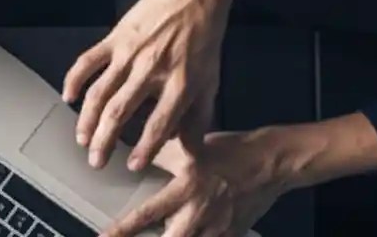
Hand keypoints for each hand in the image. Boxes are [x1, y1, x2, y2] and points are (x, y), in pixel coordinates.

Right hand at [62, 0, 237, 171]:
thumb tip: (190, 150)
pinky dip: (75, 79)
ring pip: (100, 92)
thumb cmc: (204, 38)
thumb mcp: (211, 81)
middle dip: (105, 141)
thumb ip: (199, 117)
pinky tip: (68, 96)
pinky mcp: (115, 38)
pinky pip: (88, 61)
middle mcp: (151, 71)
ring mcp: (129, 54)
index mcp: (180, 83)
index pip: (158, 124)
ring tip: (82, 139)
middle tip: (96, 161)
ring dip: (87, 119)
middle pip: (120, 112)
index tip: (132, 166)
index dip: (144, 148)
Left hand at [105, 114, 376, 236]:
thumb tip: (134, 155)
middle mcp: (201, 212)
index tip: (104, 236)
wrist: (271, 160)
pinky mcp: (232, 234)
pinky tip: (189, 235)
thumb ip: (160, 155)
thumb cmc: (230, 151)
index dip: (122, 229)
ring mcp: (219, 227)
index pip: (147, 215)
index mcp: (186, 188)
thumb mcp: (189, 147)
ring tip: (161, 235)